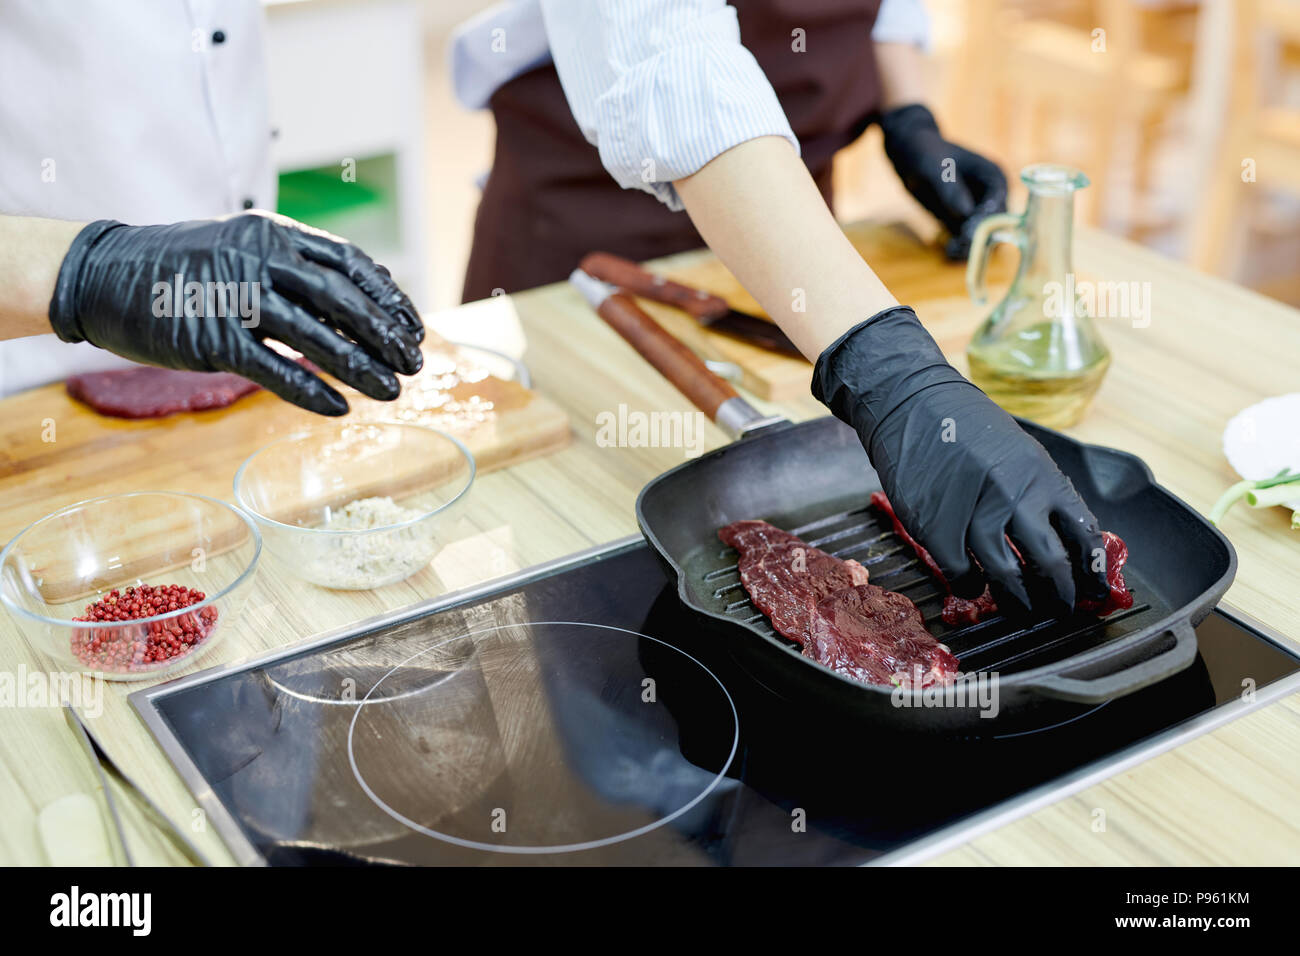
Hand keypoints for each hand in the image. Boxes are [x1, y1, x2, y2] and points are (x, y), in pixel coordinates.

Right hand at [47, 212, 424, 414]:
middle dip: (385, 335)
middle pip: (341, 299)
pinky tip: (340, 408)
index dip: (388, 297)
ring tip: (390, 391)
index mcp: (272, 234)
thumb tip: (358, 304)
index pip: (349, 263)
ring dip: (360, 366)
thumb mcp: (244, 251)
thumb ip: (295, 272)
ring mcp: (234, 297)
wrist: (103, 274)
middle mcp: (258, 259)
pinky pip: (272, 368)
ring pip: (314, 335)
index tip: (413, 327)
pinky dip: (310, 390)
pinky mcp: (210, 338)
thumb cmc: (185, 269)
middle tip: (415, 364)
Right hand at [811, 306, 1108, 613]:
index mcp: (1042, 476)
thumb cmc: (966, 426)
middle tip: (1058, 611)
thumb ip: (1039, 492)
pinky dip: (968, 588)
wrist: (913, 405)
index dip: (1091, 571)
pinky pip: (960, 572)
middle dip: (1059, 597)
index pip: (1082, 533)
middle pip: (1049, 563)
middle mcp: (1015, 495)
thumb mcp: (1019, 451)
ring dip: (1016, 602)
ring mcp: (975, 512)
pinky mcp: (937, 525)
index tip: (1092, 592)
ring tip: (1020, 611)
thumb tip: (1061, 539)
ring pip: (1005, 575)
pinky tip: (971, 588)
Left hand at [877, 104, 1007, 260]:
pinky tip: (948, 252)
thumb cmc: (924, 152)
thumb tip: (966, 212)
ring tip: (952, 252)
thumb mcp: (935, 167)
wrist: (908, 154)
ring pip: (981, 236)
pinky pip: (964, 239)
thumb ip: (950, 188)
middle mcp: (990, 195)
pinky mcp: (961, 220)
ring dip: (969, 247)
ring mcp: (977, 209)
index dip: (988, 222)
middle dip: (979, 239)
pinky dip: (959, 247)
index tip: (969, 233)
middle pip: (995, 225)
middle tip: (959, 247)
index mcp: (994, 177)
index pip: (1000, 205)